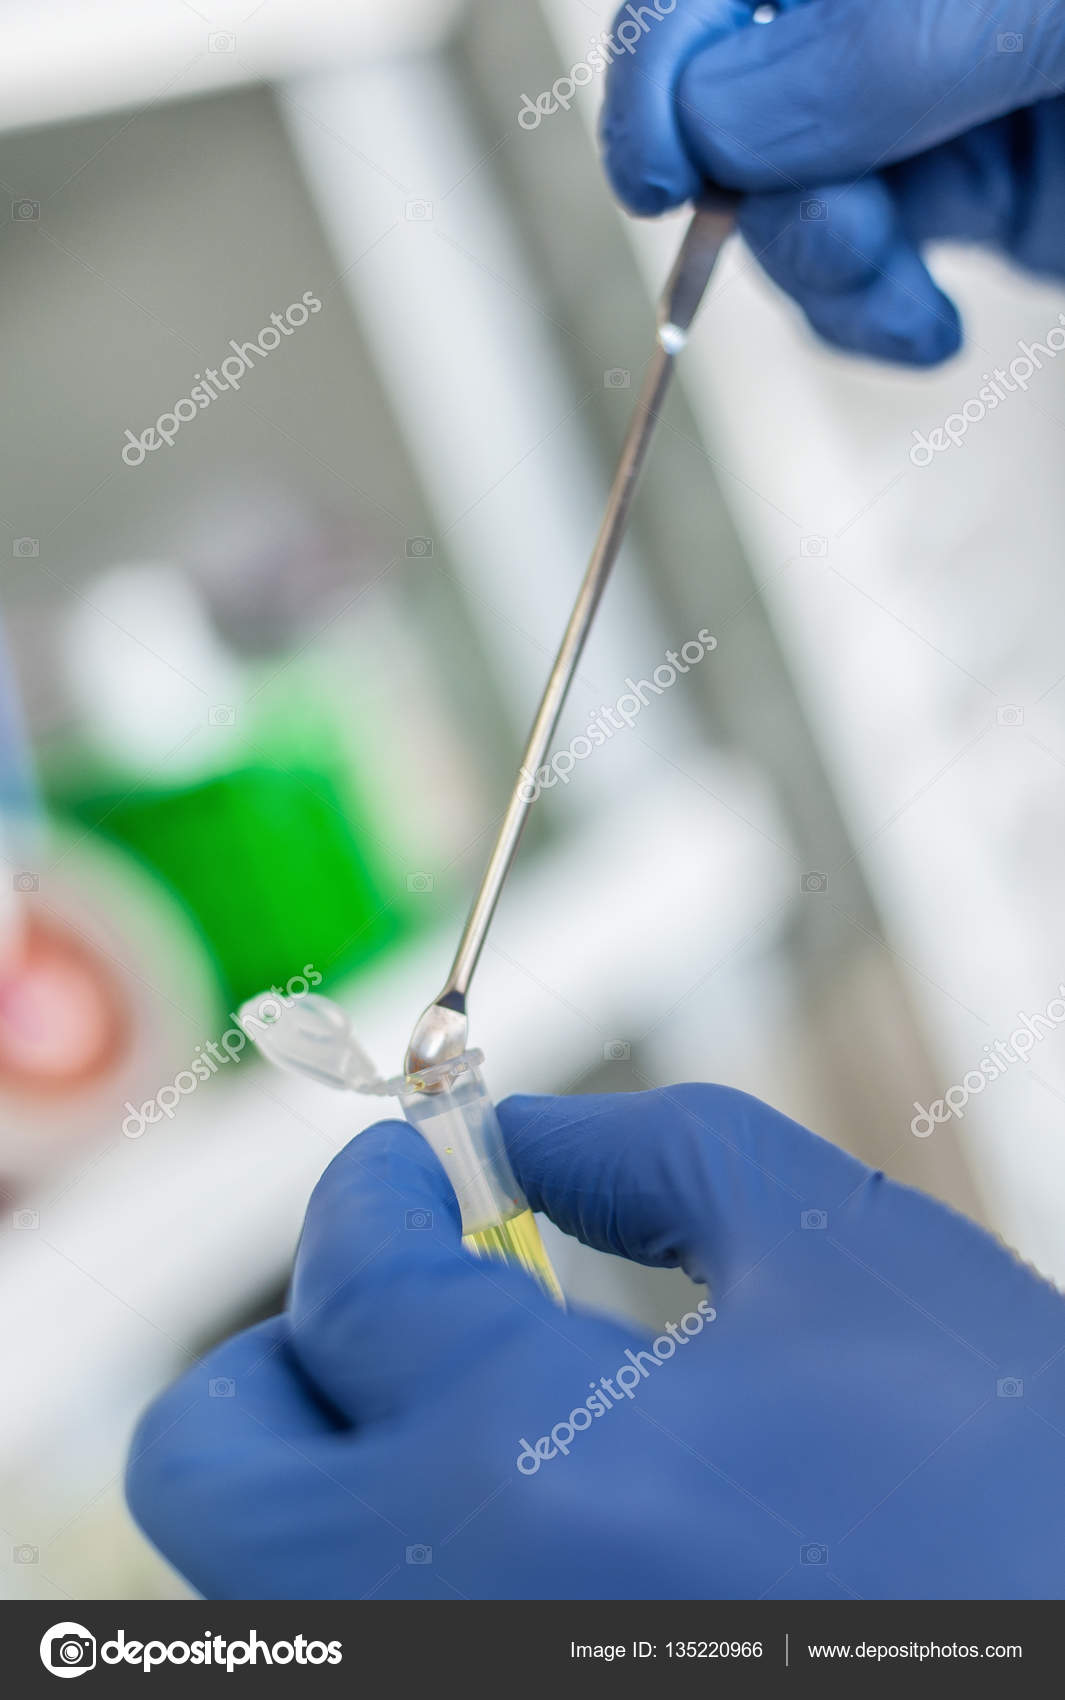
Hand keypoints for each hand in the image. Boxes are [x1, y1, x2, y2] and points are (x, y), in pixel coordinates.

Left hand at [127, 1085, 1064, 1597]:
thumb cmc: (1008, 1493)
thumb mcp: (841, 1256)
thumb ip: (650, 1151)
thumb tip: (525, 1136)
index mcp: (516, 1464)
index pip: (345, 1282)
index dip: (373, 1185)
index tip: (413, 1161)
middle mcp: (435, 1620)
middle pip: (206, 1461)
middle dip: (292, 1337)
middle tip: (410, 1290)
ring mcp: (457, 1687)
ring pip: (264, 1570)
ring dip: (336, 1448)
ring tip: (487, 1396)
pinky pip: (368, 1628)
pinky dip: (407, 1546)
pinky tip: (540, 1506)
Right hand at [601, 0, 1064, 363]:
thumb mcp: (1028, 12)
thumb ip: (871, 49)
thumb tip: (708, 121)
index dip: (658, 73)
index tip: (659, 176)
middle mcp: (887, 20)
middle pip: (727, 112)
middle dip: (761, 202)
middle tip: (850, 234)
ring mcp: (926, 104)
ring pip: (785, 205)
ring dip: (821, 276)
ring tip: (904, 297)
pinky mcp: (972, 189)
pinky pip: (861, 268)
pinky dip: (870, 324)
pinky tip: (933, 332)